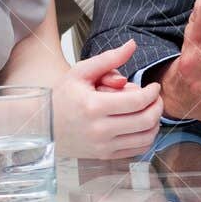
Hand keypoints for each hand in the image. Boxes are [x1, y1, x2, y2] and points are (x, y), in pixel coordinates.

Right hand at [52, 40, 163, 159]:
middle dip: (157, 106)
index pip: (137, 101)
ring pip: (145, 138)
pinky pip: (136, 151)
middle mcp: (99, 130)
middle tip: (156, 98)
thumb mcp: (81, 72)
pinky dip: (146, 138)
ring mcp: (102, 146)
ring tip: (149, 111)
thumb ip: (109, 58)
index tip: (154, 86)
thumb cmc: (62, 96)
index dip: (152, 92)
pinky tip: (141, 126)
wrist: (42, 126)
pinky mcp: (104, 156)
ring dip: (155, 123)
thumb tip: (132, 44)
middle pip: (145, 120)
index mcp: (94, 106)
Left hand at [59, 162, 168, 201]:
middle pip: (140, 198)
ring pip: (140, 182)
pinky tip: (151, 186)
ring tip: (159, 198)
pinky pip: (135, 171)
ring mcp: (104, 179)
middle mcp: (100, 198)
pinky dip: (148, 178)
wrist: (59, 191)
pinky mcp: (108, 166)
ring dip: (155, 189)